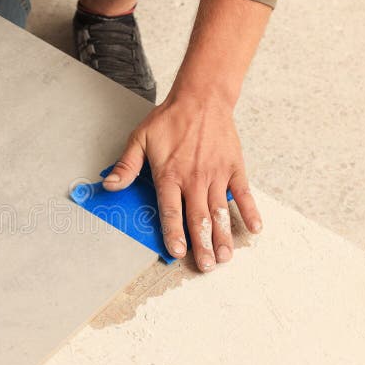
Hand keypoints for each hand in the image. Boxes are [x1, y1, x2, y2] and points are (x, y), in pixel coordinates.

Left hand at [103, 94, 261, 271]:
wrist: (201, 98)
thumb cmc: (169, 120)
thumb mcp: (139, 139)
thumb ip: (126, 166)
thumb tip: (110, 186)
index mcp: (170, 175)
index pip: (171, 210)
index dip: (174, 233)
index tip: (177, 251)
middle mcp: (194, 178)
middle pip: (198, 218)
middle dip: (202, 245)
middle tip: (205, 266)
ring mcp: (216, 174)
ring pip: (220, 211)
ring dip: (223, 236)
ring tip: (225, 257)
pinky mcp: (234, 167)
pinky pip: (244, 193)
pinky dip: (250, 211)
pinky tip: (255, 229)